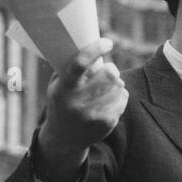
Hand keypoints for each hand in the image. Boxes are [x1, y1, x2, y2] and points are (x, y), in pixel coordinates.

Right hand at [36, 38, 127, 181]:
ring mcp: (93, 114)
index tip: (107, 42)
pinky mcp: (106, 123)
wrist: (64, 139)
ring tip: (108, 88)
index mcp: (63, 88)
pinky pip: (123, 98)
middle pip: (108, 73)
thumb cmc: (63, 103)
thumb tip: (88, 44)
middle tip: (109, 71)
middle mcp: (77, 102)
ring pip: (118, 85)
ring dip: (116, 83)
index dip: (95, 49)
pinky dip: (120, 95)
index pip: (80, 63)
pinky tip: (110, 99)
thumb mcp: (58, 86)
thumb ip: (70, 68)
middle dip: (111, 69)